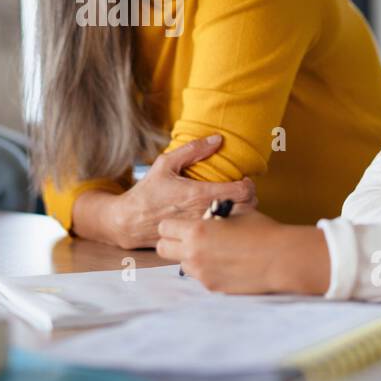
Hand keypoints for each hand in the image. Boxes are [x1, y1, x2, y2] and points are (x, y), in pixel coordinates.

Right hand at [110, 135, 257, 249]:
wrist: (130, 222)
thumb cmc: (147, 193)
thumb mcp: (165, 164)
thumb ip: (192, 150)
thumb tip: (217, 139)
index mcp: (199, 194)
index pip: (242, 192)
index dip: (249, 184)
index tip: (244, 181)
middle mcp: (204, 214)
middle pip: (247, 209)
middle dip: (250, 199)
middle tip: (242, 193)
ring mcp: (203, 230)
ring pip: (238, 223)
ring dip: (241, 213)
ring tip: (233, 205)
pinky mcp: (198, 241)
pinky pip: (224, 234)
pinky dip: (228, 226)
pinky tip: (220, 219)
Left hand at [157, 211, 329, 294]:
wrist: (281, 258)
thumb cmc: (261, 230)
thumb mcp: (235, 212)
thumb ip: (215, 211)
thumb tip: (209, 209)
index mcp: (196, 230)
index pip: (164, 227)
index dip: (172, 225)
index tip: (181, 224)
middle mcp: (193, 253)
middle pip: (163, 249)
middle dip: (171, 243)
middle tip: (187, 239)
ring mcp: (201, 273)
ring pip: (181, 264)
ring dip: (190, 258)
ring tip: (212, 251)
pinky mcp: (212, 287)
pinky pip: (200, 277)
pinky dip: (207, 270)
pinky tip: (225, 263)